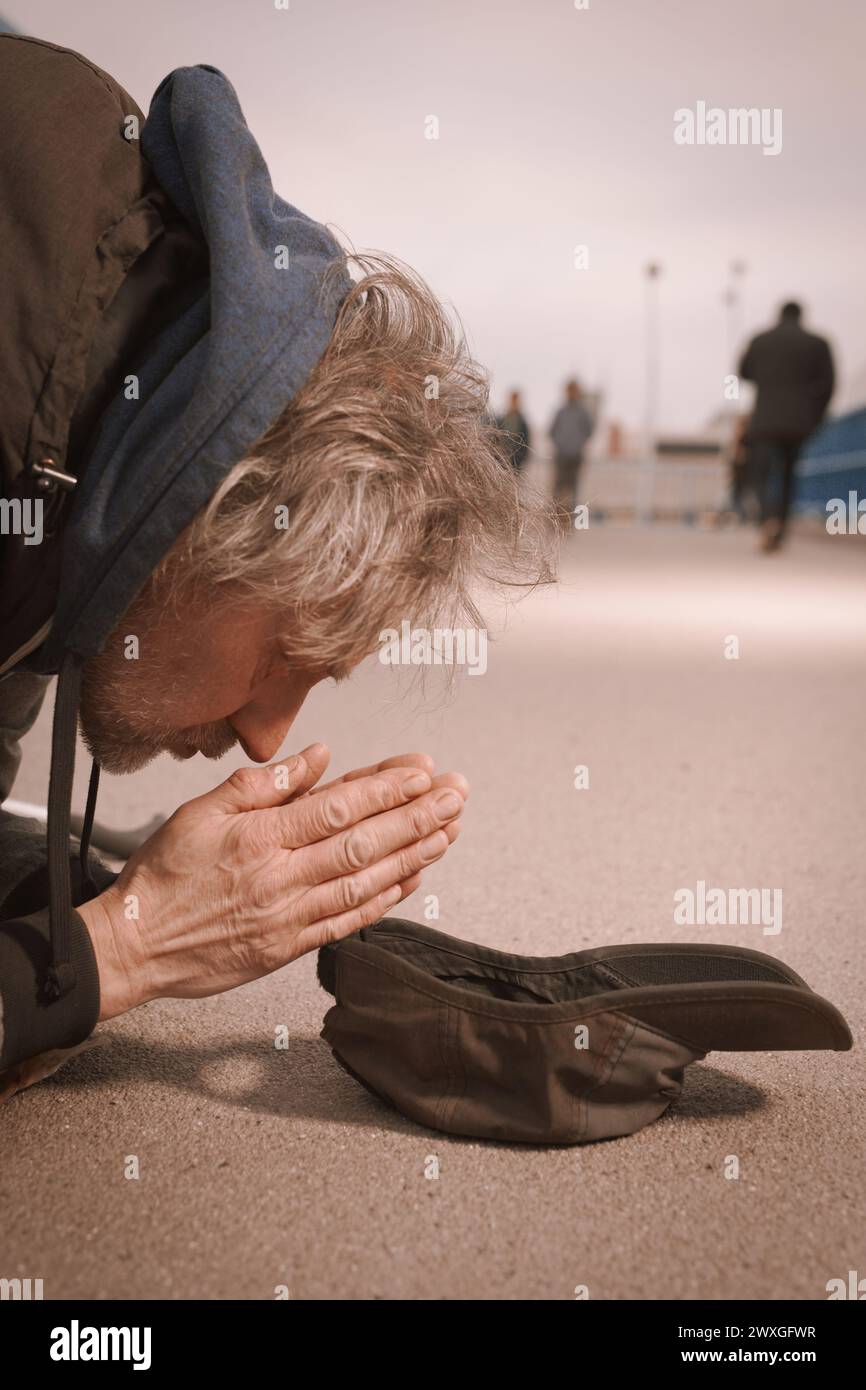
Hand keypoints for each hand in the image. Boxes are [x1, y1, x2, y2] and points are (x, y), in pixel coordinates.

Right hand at [79, 743, 467, 1020]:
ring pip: (364, 882)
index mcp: (260, 838)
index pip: (338, 808)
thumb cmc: (165, 875)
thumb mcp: (201, 811)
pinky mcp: (289, 947)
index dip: (386, 788)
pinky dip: (385, 900)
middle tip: (456, 795)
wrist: (136, 946)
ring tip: (449, 831)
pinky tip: (412, 879)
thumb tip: (318, 757)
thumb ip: (265, 783)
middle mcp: (281, 878)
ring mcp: (289, 917)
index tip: (422, 772)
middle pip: (363, 843)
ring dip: (413, 855)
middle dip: (417, 816)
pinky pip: (348, 922)